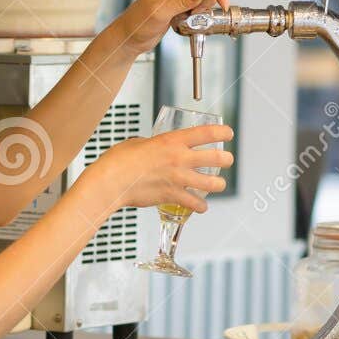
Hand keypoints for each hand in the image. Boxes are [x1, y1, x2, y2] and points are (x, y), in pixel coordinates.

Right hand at [91, 124, 233, 214]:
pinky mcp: (172, 196)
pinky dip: (200, 206)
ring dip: (219, 184)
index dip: (222, 132)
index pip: (206, 132)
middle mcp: (179, 158)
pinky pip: (195, 203)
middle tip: (227, 160)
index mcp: (172, 140)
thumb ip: (152, 145)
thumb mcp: (138, 143)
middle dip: (227, 159)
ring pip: (213, 183)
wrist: (110, 182)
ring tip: (219, 184)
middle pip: (217, 157)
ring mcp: (178, 178)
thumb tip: (153, 148)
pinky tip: (201, 206)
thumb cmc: (118, 161)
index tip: (228, 133)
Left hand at [108, 0, 229, 56]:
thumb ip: (181, 1)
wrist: (129, 37)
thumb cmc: (137, 24)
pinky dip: (199, 13)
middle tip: (200, 13)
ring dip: (204, 7)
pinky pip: (199, 4)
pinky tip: (187, 21)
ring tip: (189, 18)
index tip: (221, 1)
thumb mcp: (160, 13)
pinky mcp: (181, 4)